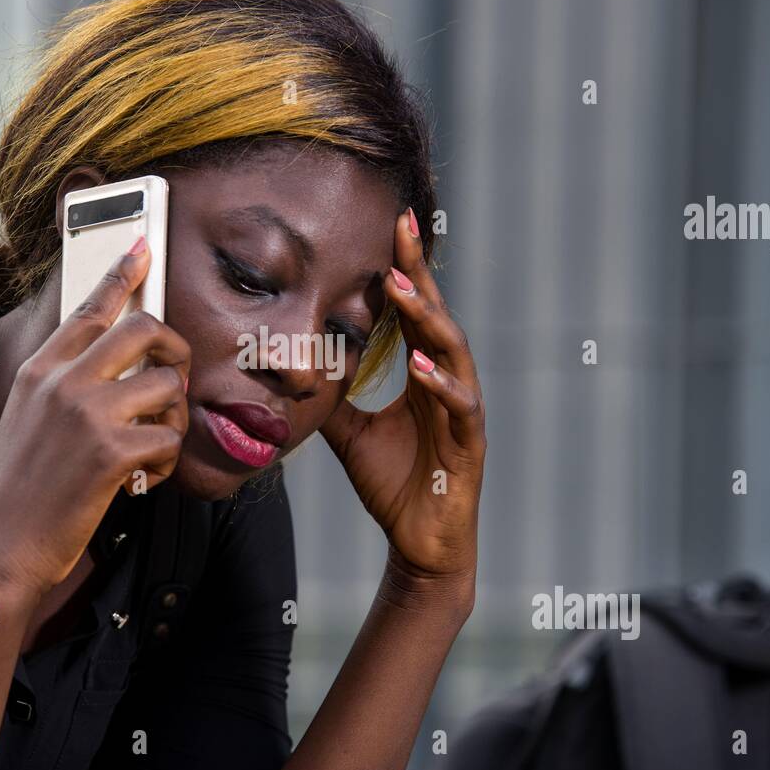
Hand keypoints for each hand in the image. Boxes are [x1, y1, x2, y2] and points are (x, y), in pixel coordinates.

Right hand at [0, 241, 189, 595]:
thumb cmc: (17, 493)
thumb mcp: (27, 421)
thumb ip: (64, 387)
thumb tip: (121, 371)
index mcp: (40, 370)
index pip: (89, 308)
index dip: (122, 273)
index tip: (142, 247)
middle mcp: (63, 381)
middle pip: (145, 329)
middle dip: (175, 351)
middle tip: (175, 379)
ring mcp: (87, 413)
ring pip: (169, 386)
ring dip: (173, 420)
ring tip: (150, 448)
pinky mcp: (112, 451)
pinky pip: (170, 439)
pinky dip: (165, 464)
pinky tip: (140, 481)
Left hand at [319, 210, 485, 596]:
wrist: (419, 541)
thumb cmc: (393, 484)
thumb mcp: (350, 431)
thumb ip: (334, 395)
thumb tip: (299, 364)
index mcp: (423, 375)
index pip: (413, 314)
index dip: (403, 271)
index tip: (389, 227)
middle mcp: (447, 383)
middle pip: (436, 317)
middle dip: (419, 272)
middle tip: (401, 227)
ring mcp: (461, 411)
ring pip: (452, 353)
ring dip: (426, 319)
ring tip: (401, 288)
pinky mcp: (469, 444)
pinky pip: (459, 408)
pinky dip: (440, 385)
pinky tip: (419, 367)